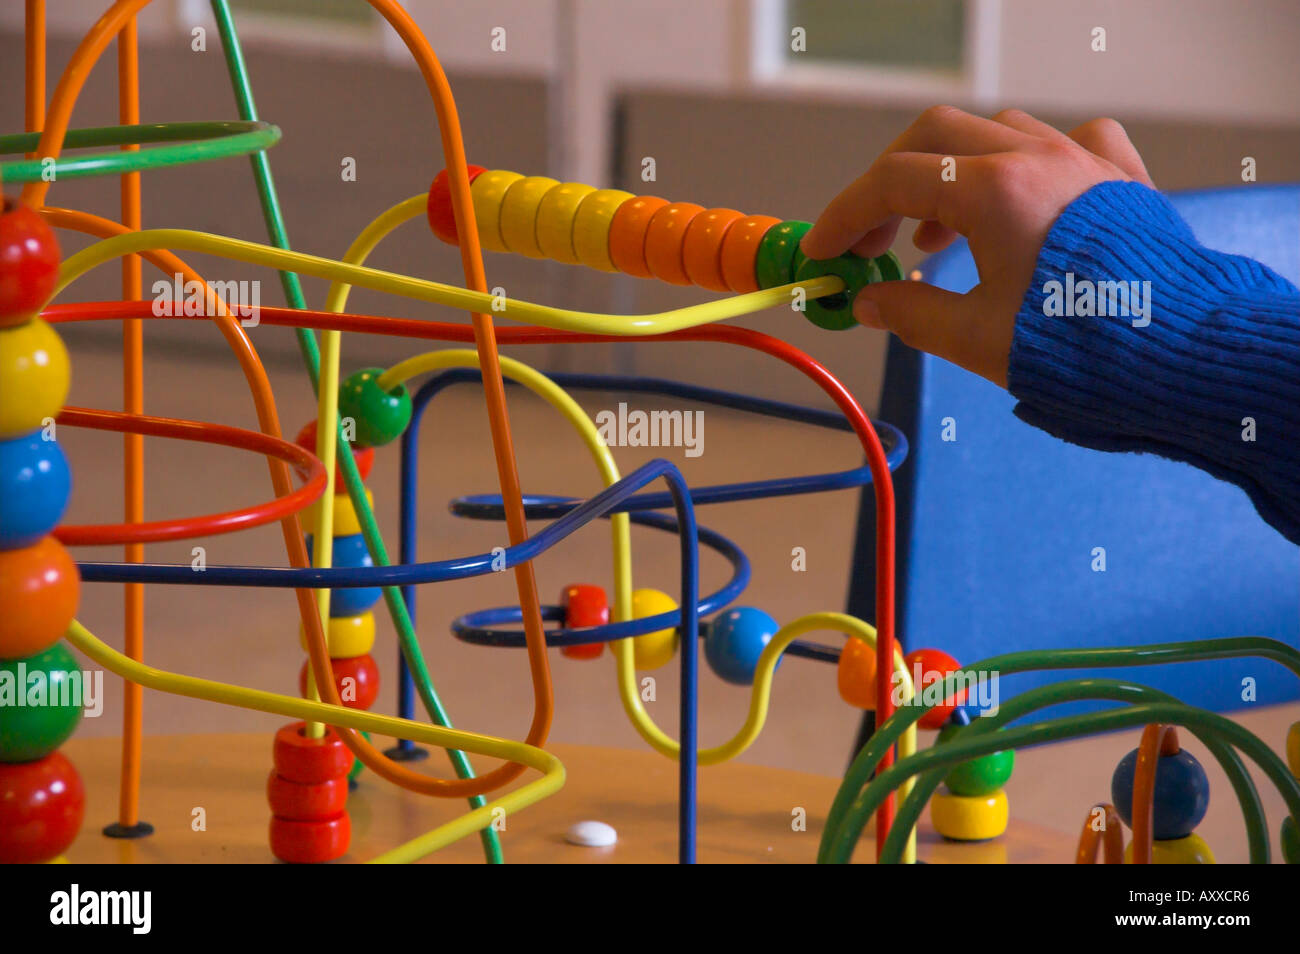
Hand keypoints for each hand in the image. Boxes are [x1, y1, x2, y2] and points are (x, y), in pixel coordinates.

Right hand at [800, 106, 1153, 387]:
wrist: (1183, 354)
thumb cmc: (1084, 348)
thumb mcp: (978, 339)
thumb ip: (911, 313)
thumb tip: (870, 303)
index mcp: (994, 191)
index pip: (893, 183)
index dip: (845, 215)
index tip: (824, 248)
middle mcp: (1037, 160)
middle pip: (936, 136)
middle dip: (889, 182)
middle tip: (870, 236)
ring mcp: (1083, 162)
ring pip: (997, 132)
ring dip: (951, 171)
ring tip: (934, 231)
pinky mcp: (1122, 180)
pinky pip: (1070, 141)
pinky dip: (1029, 161)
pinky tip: (1023, 195)